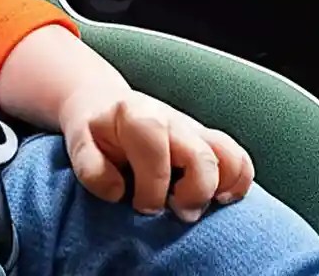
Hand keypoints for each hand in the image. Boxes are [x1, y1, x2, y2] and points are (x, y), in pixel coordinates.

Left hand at [58, 86, 254, 222]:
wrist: (106, 106)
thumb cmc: (95, 131)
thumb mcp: (78, 143)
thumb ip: (90, 168)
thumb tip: (118, 191)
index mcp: (137, 116)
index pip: (155, 150)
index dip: (151, 187)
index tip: (141, 207)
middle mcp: (171, 120)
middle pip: (201, 157)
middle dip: (192, 194)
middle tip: (174, 212)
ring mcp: (194, 130)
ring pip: (229, 156)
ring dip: (222, 188)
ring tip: (201, 206)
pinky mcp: (208, 141)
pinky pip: (239, 159)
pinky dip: (238, 182)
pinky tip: (219, 198)